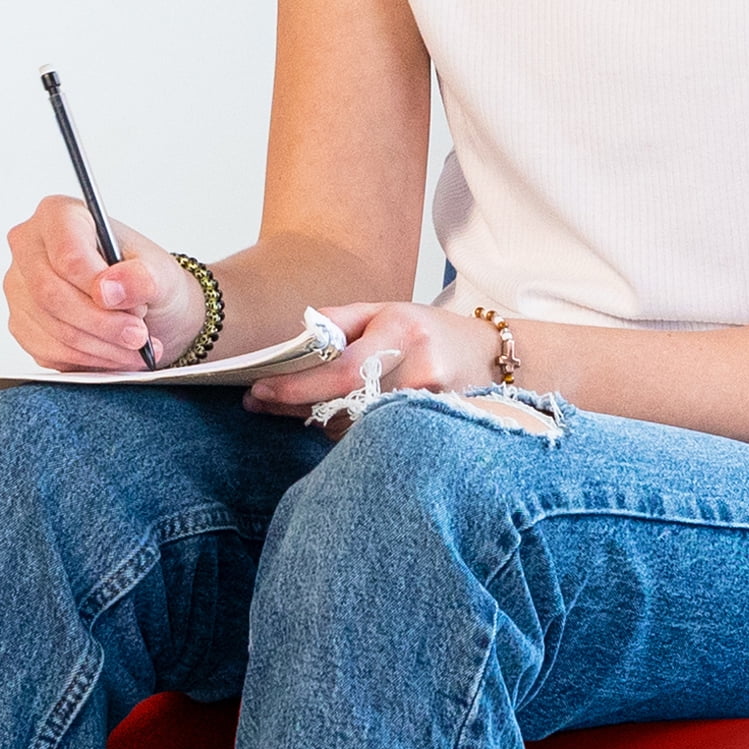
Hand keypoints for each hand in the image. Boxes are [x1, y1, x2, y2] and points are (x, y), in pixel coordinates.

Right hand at [3, 197, 202, 371]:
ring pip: (52, 327)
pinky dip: (87, 359)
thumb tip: (109, 289)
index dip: (97, 284)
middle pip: (51, 293)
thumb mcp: (161, 273)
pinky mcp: (22, 323)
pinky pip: (48, 350)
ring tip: (135, 347)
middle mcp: (30, 247)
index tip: (133, 307)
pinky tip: (114, 354)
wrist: (145, 307)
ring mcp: (20, 287)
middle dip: (101, 323)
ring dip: (100, 346)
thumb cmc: (145, 278)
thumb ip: (141, 277)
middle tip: (138, 336)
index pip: (66, 253)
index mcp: (59, 215)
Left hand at [242, 299, 501, 421]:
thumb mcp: (386, 310)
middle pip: (342, 404)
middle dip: (295, 405)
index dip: (298, 386)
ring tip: (300, 405)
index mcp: (403, 333)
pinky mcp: (432, 432)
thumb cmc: (429, 332)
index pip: (342, 370)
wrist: (488, 358)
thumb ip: (340, 319)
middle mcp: (419, 371)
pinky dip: (347, 429)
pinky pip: (372, 438)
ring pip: (353, 427)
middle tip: (261, 402)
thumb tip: (295, 336)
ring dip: (318, 419)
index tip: (260, 391)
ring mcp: (428, 407)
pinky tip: (340, 416)